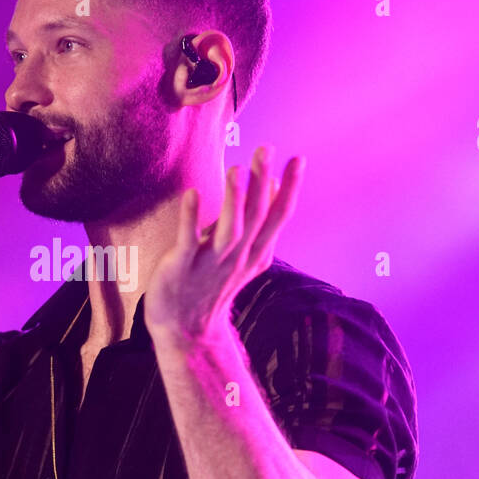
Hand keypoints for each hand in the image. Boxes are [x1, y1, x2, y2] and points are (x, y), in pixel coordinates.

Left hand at [145, 145, 304, 346]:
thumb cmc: (213, 282)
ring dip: (234, 199)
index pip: (278, 217)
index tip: (298, 159)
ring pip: (229, 230)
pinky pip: (187, 242)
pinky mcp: (181, 269)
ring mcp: (210, 264)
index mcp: (255, 251)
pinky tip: (191, 194)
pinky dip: (190, 219)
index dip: (289, 189)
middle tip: (266, 150)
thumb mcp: (245, 253)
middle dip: (261, 183)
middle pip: (256, 218)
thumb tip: (275, 183)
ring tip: (236, 168)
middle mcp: (237, 256)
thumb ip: (260, 222)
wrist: (186, 328)